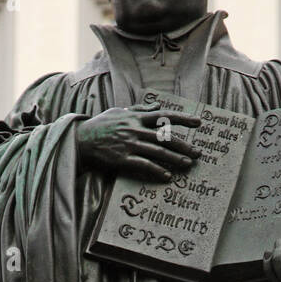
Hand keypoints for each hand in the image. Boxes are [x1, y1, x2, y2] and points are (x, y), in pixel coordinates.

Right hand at [76, 104, 201, 182]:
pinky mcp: (122, 159)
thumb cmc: (101, 125)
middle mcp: (134, 129)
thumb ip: (139, 110)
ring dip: (174, 158)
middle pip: (164, 137)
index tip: (199, 122)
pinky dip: (156, 170)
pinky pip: (143, 165)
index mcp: (135, 118)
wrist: (81, 140)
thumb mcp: (119, 112)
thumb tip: (157, 105)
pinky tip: (167, 176)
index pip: (164, 116)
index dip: (183, 119)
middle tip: (198, 152)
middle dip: (183, 144)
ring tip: (188, 164)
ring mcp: (129, 144)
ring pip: (157, 151)